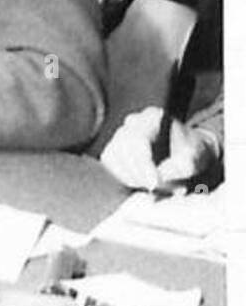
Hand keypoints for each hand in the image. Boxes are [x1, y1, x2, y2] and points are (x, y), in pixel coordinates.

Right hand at [100, 106, 218, 190]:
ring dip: (130, 177)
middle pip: (122, 149)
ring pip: (112, 157)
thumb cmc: (192, 153)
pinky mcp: (114, 148)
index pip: (139, 140)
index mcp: (154, 117)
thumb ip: (180, 168)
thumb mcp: (196, 159)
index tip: (153, 185)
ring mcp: (120, 134)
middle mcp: (133, 122)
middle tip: (157, 188)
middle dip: (138, 174)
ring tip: (154, 185)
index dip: (143, 165)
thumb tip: (156, 180)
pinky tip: (143, 181)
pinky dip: (123, 177)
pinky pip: (109, 164)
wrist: (188, 153)